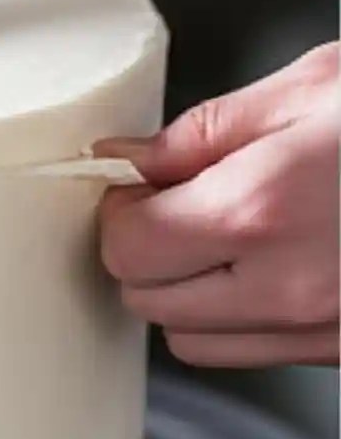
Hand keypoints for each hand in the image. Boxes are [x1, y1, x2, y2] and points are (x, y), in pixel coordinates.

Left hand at [96, 41, 339, 367]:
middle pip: (146, 299)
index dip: (117, 211)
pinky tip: (268, 262)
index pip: (127, 245)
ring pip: (191, 339)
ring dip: (184, 291)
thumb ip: (203, 131)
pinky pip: (253, 351)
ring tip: (224, 233)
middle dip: (142, 251)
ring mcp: (323, 328)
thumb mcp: (314, 87)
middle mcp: (287, 283)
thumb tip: (125, 154)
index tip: (136, 185)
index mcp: (263, 207)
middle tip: (173, 203)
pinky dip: (236, 317)